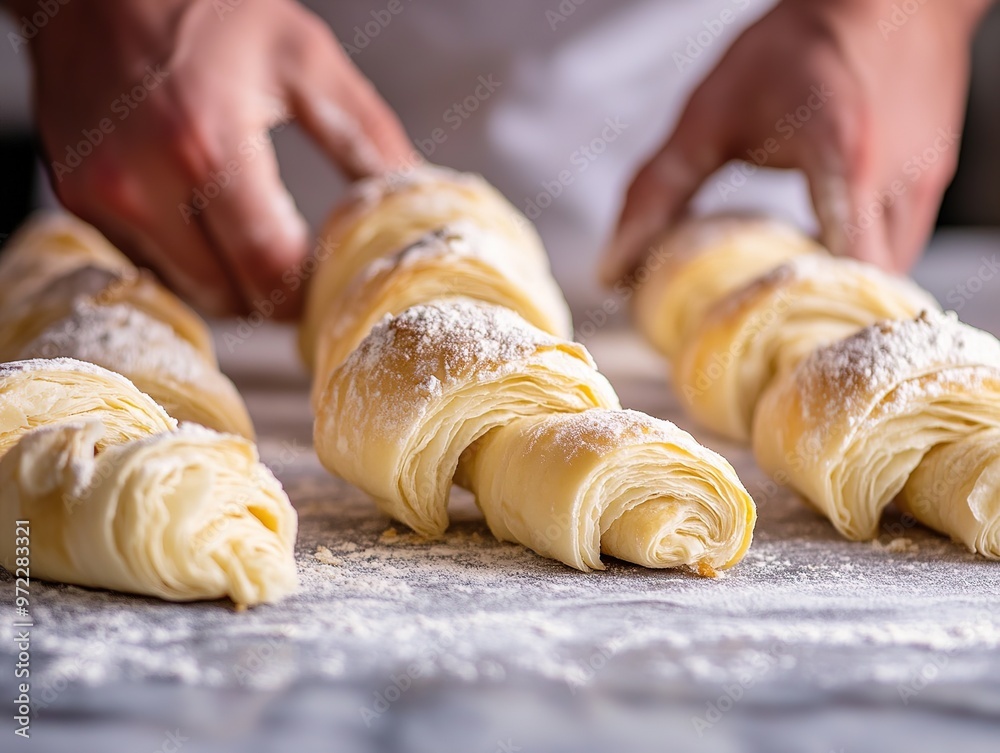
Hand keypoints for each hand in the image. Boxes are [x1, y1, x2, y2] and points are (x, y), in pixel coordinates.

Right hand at [20, 0, 412, 316]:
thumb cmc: (203, 6)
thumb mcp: (303, 58)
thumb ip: (366, 137)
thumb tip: (414, 198)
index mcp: (206, 145)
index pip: (269, 270)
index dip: (308, 295)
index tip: (331, 289)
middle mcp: (142, 182)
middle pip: (229, 296)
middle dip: (275, 296)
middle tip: (303, 272)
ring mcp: (102, 197)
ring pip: (188, 291)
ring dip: (232, 284)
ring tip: (258, 243)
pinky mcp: (78, 202)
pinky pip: (149, 265)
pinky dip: (187, 261)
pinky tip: (205, 221)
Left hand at [601, 0, 990, 283]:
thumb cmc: (798, 42)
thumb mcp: (711, 114)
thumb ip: (658, 192)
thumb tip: (614, 269)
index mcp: (841, 160)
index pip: (841, 274)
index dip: (807, 322)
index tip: (767, 345)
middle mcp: (894, 179)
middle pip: (868, 288)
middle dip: (820, 312)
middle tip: (773, 322)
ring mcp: (926, 179)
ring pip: (891, 271)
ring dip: (844, 285)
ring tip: (795, 283)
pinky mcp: (936, 174)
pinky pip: (901, 241)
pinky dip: (863, 256)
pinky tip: (824, 242)